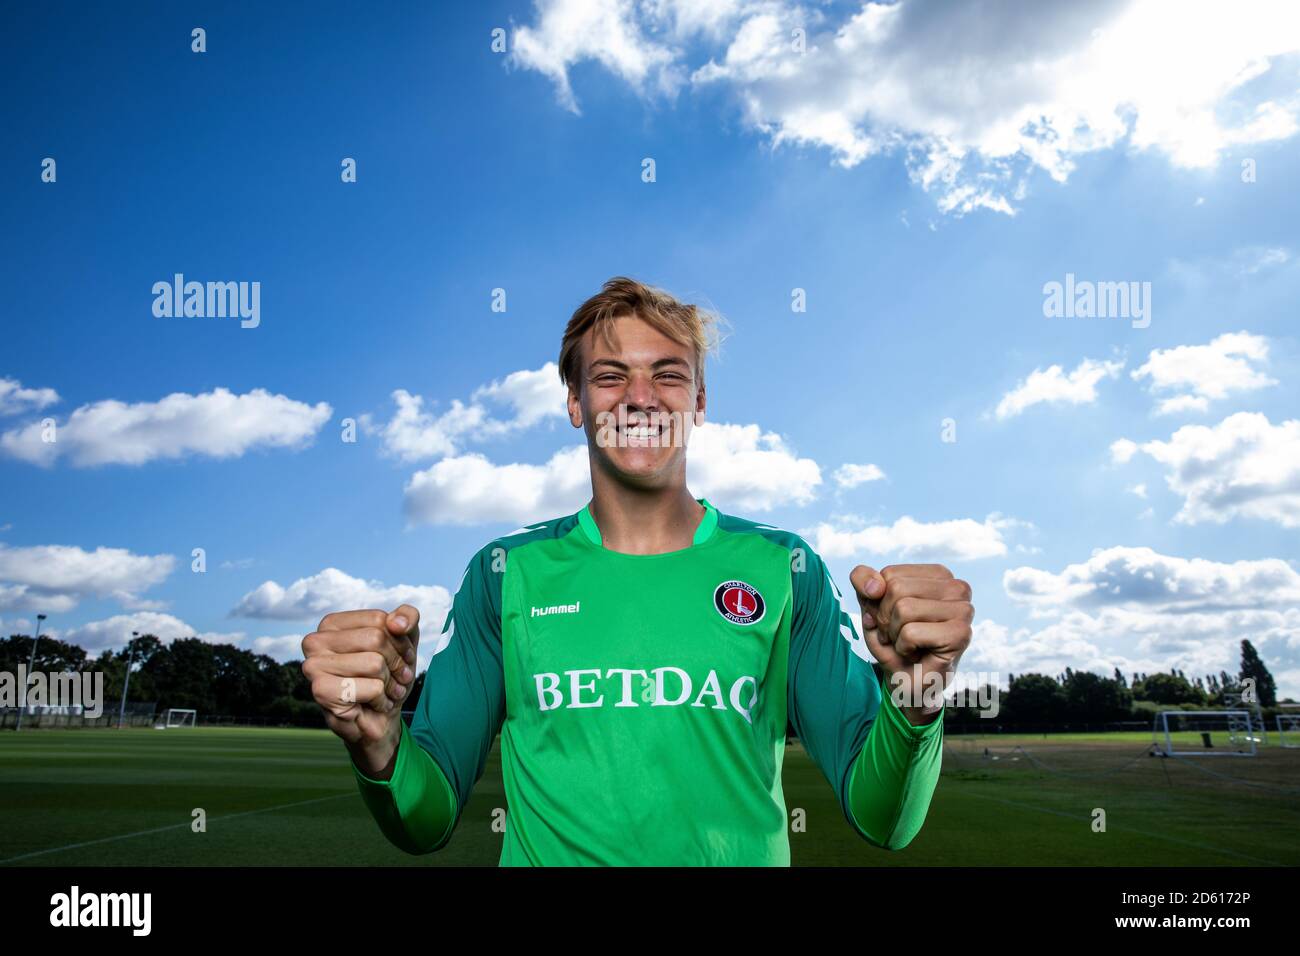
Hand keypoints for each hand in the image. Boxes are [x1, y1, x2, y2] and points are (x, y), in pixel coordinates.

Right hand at [301, 604, 420, 775]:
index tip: (399, 656)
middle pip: (376, 639)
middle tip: (395, 677)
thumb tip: (396, 623)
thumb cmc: (387, 675)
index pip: (378, 619)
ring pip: (374, 663)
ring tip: (385, 690)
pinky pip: (372, 688)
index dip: (399, 640)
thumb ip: (407, 616)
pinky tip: (374, 704)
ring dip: (390, 682)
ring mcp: (314, 667)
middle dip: (396, 662)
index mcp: (330, 624)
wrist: (381, 719)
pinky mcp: (321, 692)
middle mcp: (315, 642)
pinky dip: (382, 699)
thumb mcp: (405, 639)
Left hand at [850, 564, 971, 725]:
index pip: (890, 573)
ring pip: (903, 609)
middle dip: (886, 618)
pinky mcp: (961, 634)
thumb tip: (875, 585)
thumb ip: (863, 581)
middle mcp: (957, 587)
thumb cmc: (892, 641)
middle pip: (896, 588)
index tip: (892, 619)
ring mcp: (964, 610)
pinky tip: (917, 654)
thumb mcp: (870, 605)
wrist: (907, 682)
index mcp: (939, 574)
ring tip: (908, 645)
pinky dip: (904, 647)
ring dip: (895, 634)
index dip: (879, 600)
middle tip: (899, 636)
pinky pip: (911, 633)